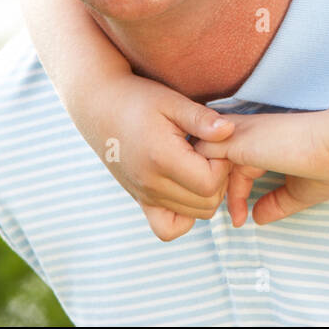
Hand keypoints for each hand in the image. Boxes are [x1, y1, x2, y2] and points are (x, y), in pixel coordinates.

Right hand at [76, 74, 250, 240]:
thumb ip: (202, 119)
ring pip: (195, 216)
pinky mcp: (141, 200)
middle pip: (206, 204)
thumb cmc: (138, 100)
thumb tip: (229, 131)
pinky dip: (185, 215)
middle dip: (219, 179)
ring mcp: (144, 196)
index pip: (210, 183)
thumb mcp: (172, 101)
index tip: (214, 143)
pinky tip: (187, 186)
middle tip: (210, 153)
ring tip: (199, 164)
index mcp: (161, 159)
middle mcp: (151, 185)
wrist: (99, 107)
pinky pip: (168, 228)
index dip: (222, 164)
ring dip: (206, 194)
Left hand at [194, 109, 328, 225]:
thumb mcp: (300, 190)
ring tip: (225, 216)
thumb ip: (276, 202)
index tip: (241, 218)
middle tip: (227, 219)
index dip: (233, 193)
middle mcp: (248, 133)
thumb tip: (257, 217)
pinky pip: (202, 160)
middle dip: (212, 189)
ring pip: (201, 159)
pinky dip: (206, 183)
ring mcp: (240, 135)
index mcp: (264, 139)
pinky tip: (226, 207)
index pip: (232, 164)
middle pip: (211, 160)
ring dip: (207, 188)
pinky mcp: (236, 142)